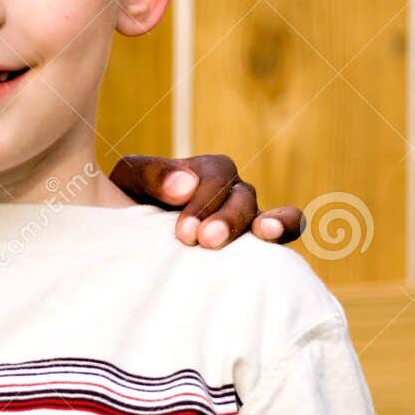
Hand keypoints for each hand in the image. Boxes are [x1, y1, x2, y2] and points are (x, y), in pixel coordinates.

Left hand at [109, 154, 303, 248]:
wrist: (131, 239)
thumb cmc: (127, 202)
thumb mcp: (129, 180)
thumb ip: (153, 176)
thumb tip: (185, 186)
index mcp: (204, 170)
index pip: (215, 176)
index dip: (202, 202)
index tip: (184, 233)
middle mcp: (230, 190)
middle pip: (240, 196)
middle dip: (224, 219)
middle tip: (205, 241)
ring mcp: (247, 215)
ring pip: (263, 213)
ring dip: (258, 224)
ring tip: (258, 234)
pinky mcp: (257, 243)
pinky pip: (286, 226)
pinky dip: (285, 225)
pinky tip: (273, 234)